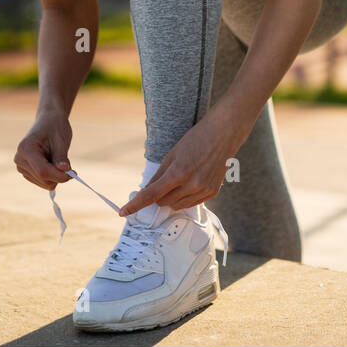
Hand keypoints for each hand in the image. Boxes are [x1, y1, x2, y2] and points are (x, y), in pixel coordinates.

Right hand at [14, 113, 72, 190]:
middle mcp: (19, 159)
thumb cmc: (55, 127)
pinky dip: (53, 176)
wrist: (48, 121)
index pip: (42, 171)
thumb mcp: (60, 140)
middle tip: (68, 163)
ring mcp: (21, 167)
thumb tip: (65, 170)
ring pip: (45, 183)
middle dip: (59, 175)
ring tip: (57, 158)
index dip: (60, 175)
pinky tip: (53, 162)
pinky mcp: (27, 172)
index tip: (74, 173)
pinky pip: (44, 183)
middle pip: (44, 179)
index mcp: (25, 148)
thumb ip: (61, 156)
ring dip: (56, 175)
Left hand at [118, 105, 246, 215]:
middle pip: (163, 202)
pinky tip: (192, 181)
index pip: (151, 195)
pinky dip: (185, 197)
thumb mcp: (172, 154)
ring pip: (177, 206)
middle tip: (166, 179)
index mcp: (178, 173)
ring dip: (172, 197)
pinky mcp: (212, 192)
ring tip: (181, 177)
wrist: (223, 134)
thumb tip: (146, 192)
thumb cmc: (195, 139)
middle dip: (159, 195)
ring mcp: (203, 190)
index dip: (135, 205)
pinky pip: (191, 203)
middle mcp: (192, 185)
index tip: (123, 212)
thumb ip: (158, 176)